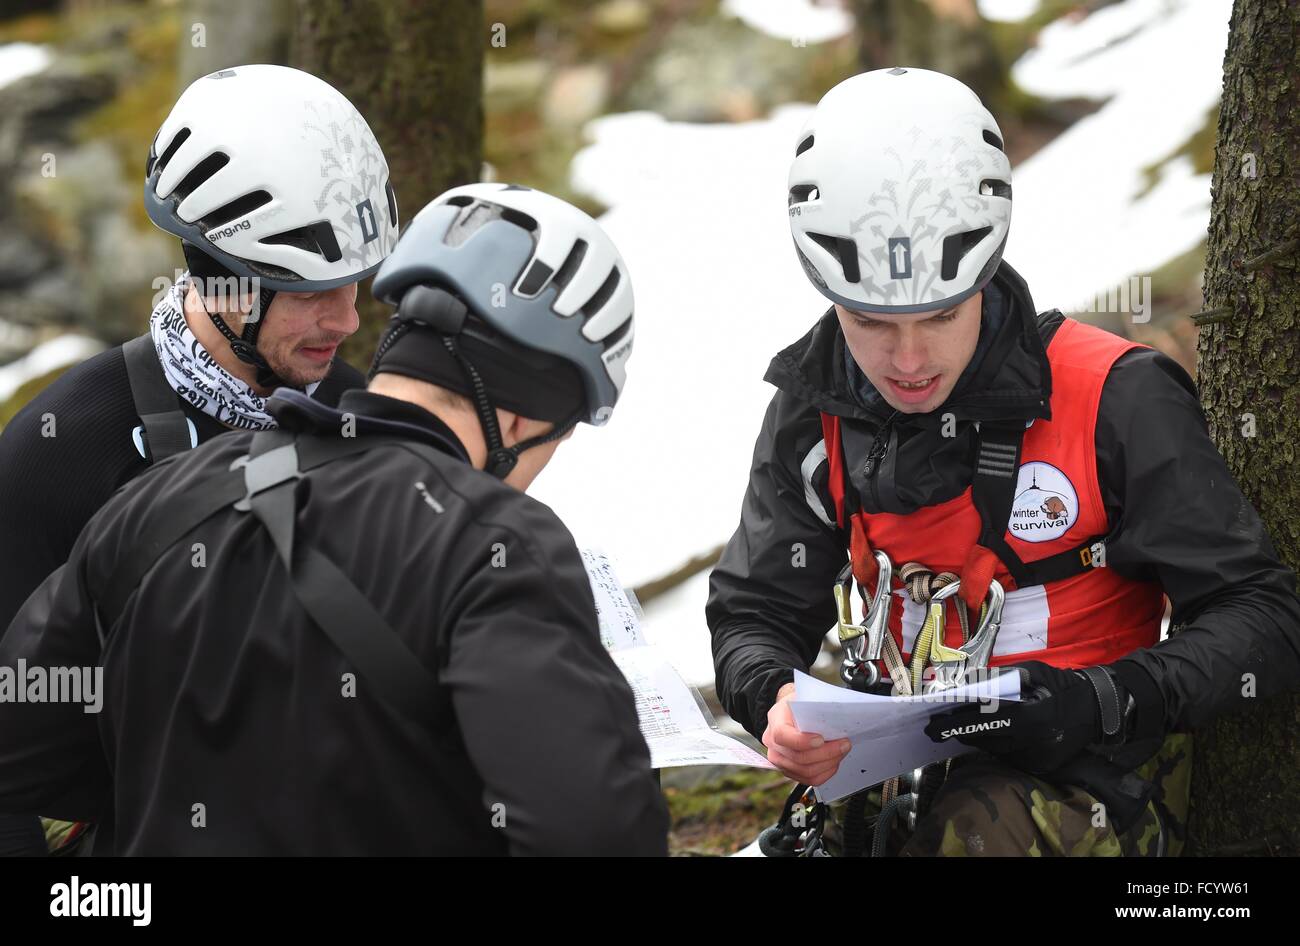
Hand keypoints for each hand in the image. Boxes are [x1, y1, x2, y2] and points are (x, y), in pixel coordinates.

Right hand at [762, 682, 851, 784]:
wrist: (791, 713)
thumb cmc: (800, 705)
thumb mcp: (805, 697)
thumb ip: (817, 706)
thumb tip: (840, 714)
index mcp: (775, 720)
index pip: (782, 736)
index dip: (802, 741)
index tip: (821, 739)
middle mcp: (772, 743)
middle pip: (798, 758)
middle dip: (826, 753)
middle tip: (844, 744)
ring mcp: (779, 760)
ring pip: (806, 771)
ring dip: (829, 763)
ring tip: (841, 751)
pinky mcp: (789, 771)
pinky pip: (809, 780)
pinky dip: (826, 772)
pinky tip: (833, 762)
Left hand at [923, 661, 1102, 773]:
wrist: (1099, 710)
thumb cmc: (1062, 686)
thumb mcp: (1032, 672)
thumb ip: (1001, 677)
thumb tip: (968, 683)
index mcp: (1030, 717)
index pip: (983, 722)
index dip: (956, 724)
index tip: (931, 725)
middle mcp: (1032, 743)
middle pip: (985, 741)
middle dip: (959, 733)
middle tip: (934, 728)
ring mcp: (1037, 759)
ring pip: (995, 751)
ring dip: (976, 740)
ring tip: (956, 729)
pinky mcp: (1041, 768)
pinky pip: (1009, 758)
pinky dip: (996, 747)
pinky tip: (987, 736)